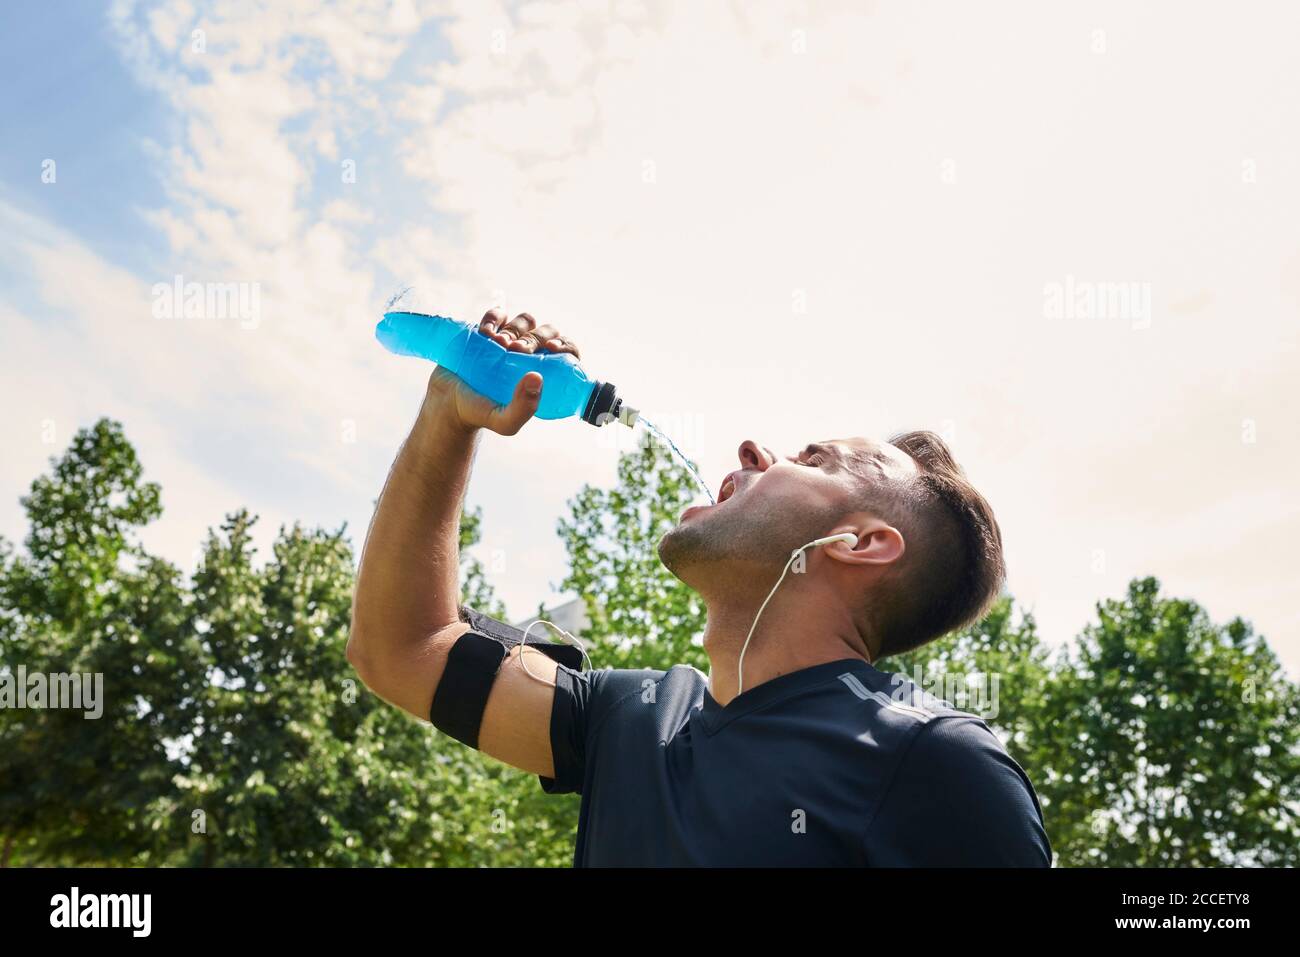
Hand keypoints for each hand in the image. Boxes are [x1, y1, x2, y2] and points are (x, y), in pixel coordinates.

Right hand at [423, 309, 581, 436]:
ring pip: (525, 321)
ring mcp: (508, 341)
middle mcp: (529, 356)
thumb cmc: (480, 414)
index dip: (564, 345)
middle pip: (545, 333)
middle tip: (515, 351)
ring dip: (515, 328)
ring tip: (497, 344)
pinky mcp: (487, 331)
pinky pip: (498, 314)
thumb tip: (537, 377)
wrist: (446, 404)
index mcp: (542, 374)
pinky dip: (495, 318)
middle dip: (534, 339)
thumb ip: (523, 409)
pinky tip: (486, 333)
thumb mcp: (505, 422)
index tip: (552, 348)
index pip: (566, 353)